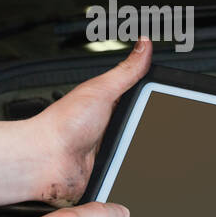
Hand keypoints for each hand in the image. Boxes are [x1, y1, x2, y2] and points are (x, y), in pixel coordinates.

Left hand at [29, 36, 151, 205]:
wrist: (44, 159)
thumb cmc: (62, 124)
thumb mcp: (101, 90)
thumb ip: (127, 71)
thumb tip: (144, 44)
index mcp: (111, 103)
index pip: (144, 98)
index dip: (157, 98)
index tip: (171, 98)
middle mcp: (112, 125)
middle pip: (145, 126)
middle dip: (150, 129)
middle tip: (146, 128)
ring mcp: (111, 149)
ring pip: (140, 151)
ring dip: (140, 153)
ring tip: (130, 148)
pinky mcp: (110, 170)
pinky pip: (128, 172)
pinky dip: (131, 172)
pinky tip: (128, 166)